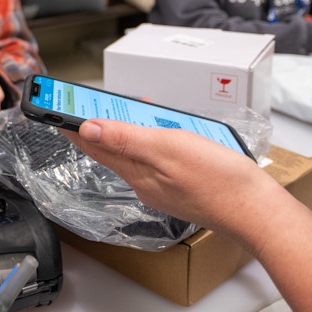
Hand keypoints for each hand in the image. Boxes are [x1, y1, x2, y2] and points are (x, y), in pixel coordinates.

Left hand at [65, 120, 279, 237]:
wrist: (256, 209)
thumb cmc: (217, 180)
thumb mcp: (167, 147)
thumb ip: (125, 138)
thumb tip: (87, 128)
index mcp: (136, 171)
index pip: (94, 145)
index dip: (73, 126)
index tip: (55, 110)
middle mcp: (144, 181)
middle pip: (112, 147)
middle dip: (101, 122)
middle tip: (89, 102)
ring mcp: (163, 185)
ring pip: (136, 152)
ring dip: (128, 129)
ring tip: (128, 108)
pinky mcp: (181, 185)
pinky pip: (157, 158)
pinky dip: (153, 139)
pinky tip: (165, 130)